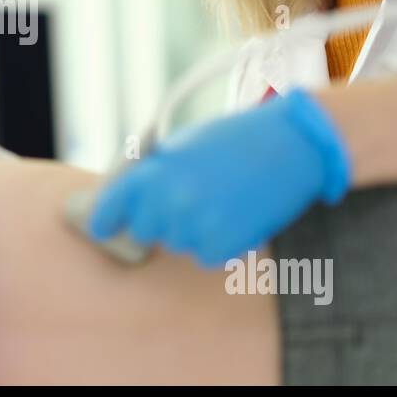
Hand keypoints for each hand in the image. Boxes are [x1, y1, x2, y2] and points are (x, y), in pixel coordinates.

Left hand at [86, 88, 351, 267]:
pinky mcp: (224, 244)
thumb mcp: (182, 147)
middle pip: (144, 231)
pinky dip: (219, 243)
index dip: (104, 221)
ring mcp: (195, 224)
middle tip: (187, 201)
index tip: (105, 228)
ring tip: (221, 199)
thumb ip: (152, 176)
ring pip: (178, 243)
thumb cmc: (235, 140)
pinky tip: (236, 216)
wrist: (291, 142)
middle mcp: (167, 200)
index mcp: (151, 172)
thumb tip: (128, 204)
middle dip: (160, 221)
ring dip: (193, 230)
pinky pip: (206, 256)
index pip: (109, 208)